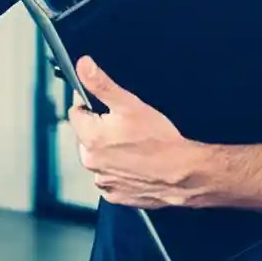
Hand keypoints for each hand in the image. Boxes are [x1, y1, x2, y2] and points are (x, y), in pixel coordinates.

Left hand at [68, 56, 210, 209]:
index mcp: (90, 137)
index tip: (108, 109)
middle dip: (101, 130)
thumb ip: (101, 84)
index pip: (76, 113)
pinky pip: (110, 179)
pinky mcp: (115, 195)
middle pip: (86, 137)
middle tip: (126, 129)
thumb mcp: (130, 104)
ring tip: (134, 148)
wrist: (186, 174)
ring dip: (110, 152)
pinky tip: (136, 165)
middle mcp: (91, 162)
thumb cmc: (160, 140)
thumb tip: (82, 65)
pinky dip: (119, 172)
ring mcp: (103, 181)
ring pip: (99, 158)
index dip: (91, 107)